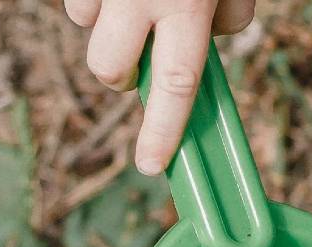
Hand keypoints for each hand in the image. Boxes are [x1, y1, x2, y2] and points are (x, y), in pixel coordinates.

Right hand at [65, 0, 256, 174]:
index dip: (161, 131)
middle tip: (142, 52)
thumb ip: (227, 19)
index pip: (175, 85)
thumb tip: (204, 46)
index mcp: (187, 5)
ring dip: (105, 22)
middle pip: (108, 68)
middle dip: (120, 74)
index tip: (150, 165)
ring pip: (84, 24)